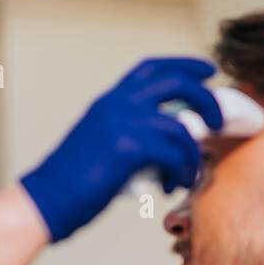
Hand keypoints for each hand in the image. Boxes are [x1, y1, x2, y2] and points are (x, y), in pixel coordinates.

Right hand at [19, 57, 224, 241]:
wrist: (44, 200)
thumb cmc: (71, 183)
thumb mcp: (99, 145)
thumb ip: (127, 135)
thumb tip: (165, 145)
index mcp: (109, 101)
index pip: (151, 67)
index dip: (184, 64)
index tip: (208, 71)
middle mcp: (116, 104)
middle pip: (176, 83)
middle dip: (206, 99)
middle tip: (219, 121)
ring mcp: (122, 122)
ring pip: (182, 126)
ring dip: (194, 153)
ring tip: (188, 175)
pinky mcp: (128, 146)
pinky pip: (174, 153)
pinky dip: (181, 172)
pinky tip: (171, 187)